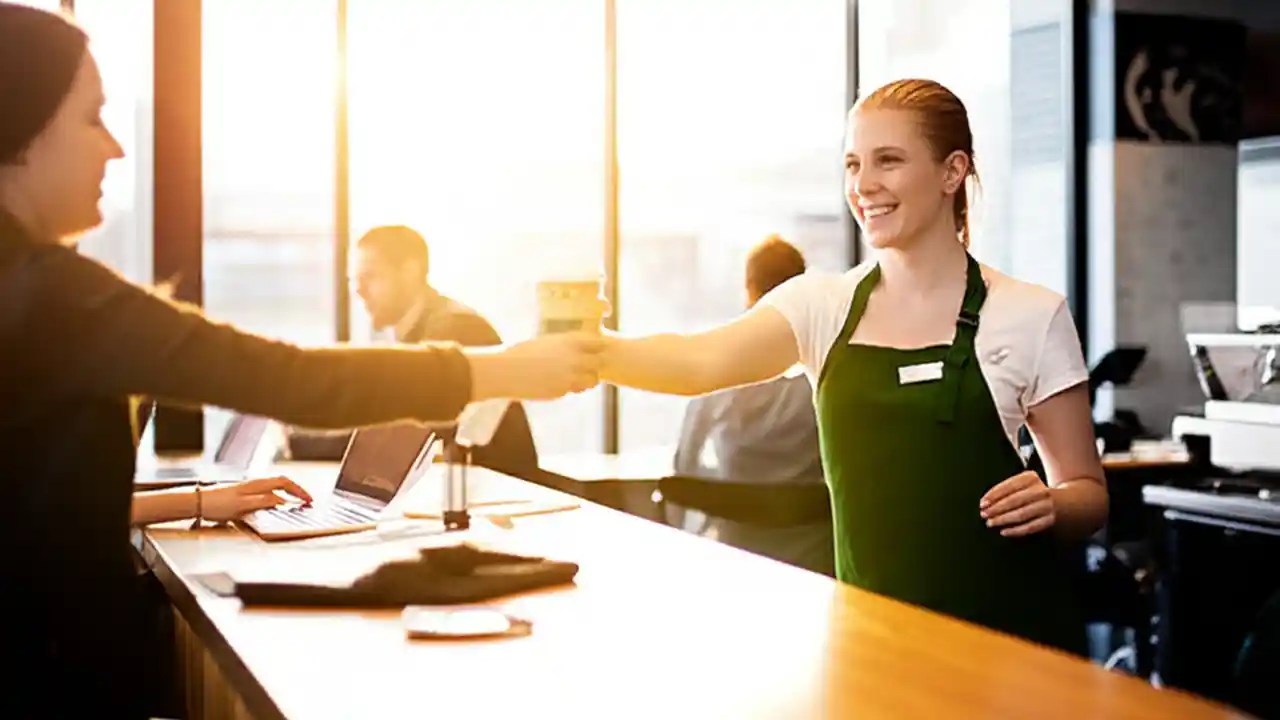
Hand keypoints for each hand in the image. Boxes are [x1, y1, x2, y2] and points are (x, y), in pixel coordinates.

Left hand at [201, 476, 312, 521]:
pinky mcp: (243, 494)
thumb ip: (264, 502)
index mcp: (258, 485)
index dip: (299, 491)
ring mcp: (249, 488)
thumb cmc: (218, 504)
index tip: (308, 500)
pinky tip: (273, 507)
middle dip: (296, 491)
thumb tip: (283, 501)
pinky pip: (266, 493)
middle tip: (306, 501)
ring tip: (294, 504)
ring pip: (274, 488)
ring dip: (287, 494)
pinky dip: (276, 498)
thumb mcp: (244, 505)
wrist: (198, 503)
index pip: (285, 483)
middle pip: (282, 483)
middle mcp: (255, 484)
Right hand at [466, 331, 603, 401]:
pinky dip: (571, 388)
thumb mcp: (545, 341)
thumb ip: (563, 344)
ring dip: (587, 379)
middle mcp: (575, 358)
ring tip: (574, 376)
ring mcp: (571, 376)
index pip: (598, 342)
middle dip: (595, 364)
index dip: (596, 346)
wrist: (507, 372)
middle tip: (585, 365)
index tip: (592, 349)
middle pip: (600, 362)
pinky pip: (575, 390)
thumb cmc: (520, 353)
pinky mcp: (564, 391)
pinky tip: (557, 383)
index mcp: (571, 340)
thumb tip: (573, 345)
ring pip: (593, 380)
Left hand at [979, 471, 1055, 537]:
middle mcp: (1040, 490)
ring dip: (1003, 520)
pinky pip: (1030, 527)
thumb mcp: (1025, 483)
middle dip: (996, 508)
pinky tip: (1004, 531)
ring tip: (991, 523)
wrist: (1067, 502)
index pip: (1009, 486)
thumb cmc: (1036, 493)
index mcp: (1031, 478)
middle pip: (1014, 500)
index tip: (982, 503)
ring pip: (1021, 514)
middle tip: (984, 514)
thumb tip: (986, 503)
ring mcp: (1047, 506)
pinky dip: (1015, 530)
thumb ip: (1007, 490)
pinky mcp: (1050, 520)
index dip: (994, 495)